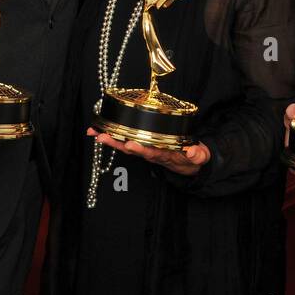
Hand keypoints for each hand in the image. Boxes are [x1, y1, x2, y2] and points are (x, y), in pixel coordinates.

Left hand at [87, 126, 209, 176]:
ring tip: (95, 133)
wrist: (188, 163)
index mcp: (164, 155)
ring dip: (110, 139)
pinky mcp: (143, 144)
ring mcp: (145, 149)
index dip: (140, 149)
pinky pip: (126, 140)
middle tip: (101, 137)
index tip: (130, 145)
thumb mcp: (200, 157)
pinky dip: (113, 136)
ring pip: (125, 145)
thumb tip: (193, 152)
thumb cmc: (192, 158)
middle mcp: (151, 153)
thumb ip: (198, 155)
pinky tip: (100, 131)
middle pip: (131, 149)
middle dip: (116, 143)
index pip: (151, 152)